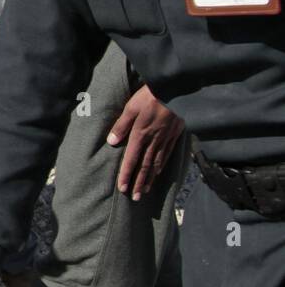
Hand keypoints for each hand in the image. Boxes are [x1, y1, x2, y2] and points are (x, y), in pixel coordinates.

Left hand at [107, 85, 184, 200]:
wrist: (175, 89)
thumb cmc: (150, 96)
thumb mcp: (131, 107)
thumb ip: (121, 125)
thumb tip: (112, 142)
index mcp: (140, 134)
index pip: (131, 160)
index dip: (126, 175)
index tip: (122, 188)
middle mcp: (153, 140)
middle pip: (144, 166)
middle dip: (138, 182)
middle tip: (134, 197)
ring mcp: (165, 139)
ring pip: (156, 163)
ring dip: (150, 178)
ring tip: (144, 190)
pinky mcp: (174, 135)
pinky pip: (167, 155)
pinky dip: (161, 166)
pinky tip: (158, 173)